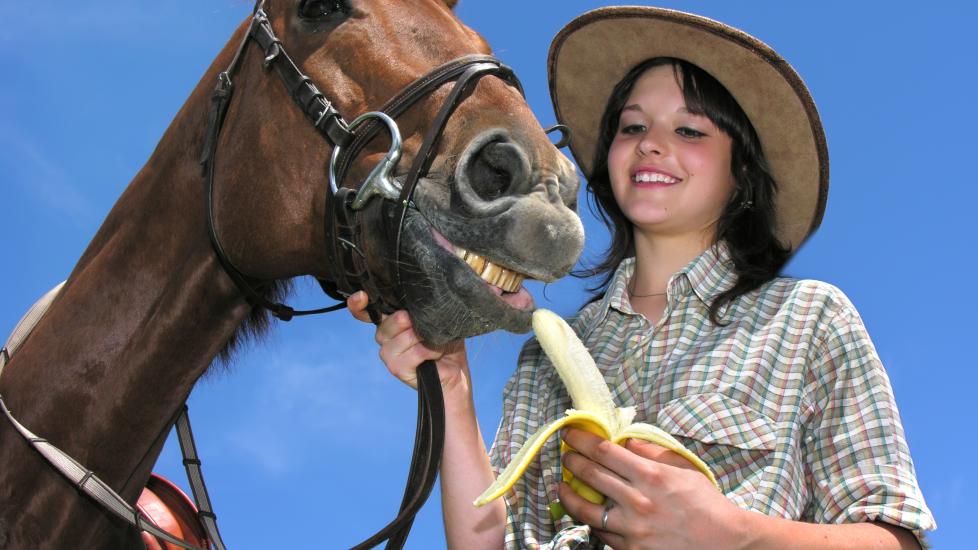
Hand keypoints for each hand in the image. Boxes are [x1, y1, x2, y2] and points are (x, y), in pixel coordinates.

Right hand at [346, 291, 469, 393]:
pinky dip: (431, 350)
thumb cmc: (445, 342)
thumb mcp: (434, 319)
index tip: (362, 295)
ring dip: (426, 338)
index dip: (357, 304)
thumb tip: (412, 305)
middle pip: (392, 321)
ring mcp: (388, 354)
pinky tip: (436, 354)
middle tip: (428, 328)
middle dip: (414, 321)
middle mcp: (384, 337)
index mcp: (389, 322)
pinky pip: (415, 352)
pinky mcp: (397, 368)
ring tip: (436, 343)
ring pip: (405, 336)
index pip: (363, 312)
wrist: (456, 372)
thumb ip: (419, 309)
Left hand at [557, 428, 747, 549]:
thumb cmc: (706, 503)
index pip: (604, 451)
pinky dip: (591, 522)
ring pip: (587, 510)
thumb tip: (626, 439)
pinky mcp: (631, 549)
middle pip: (591, 475)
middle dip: (572, 462)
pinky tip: (587, 514)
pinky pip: (601, 533)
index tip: (571, 435)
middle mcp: (637, 501)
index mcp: (650, 475)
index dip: (582, 441)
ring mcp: (632, 528)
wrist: (724, 542)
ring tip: (563, 488)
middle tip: (565, 457)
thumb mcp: (683, 468)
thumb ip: (652, 452)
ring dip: (569, 495)